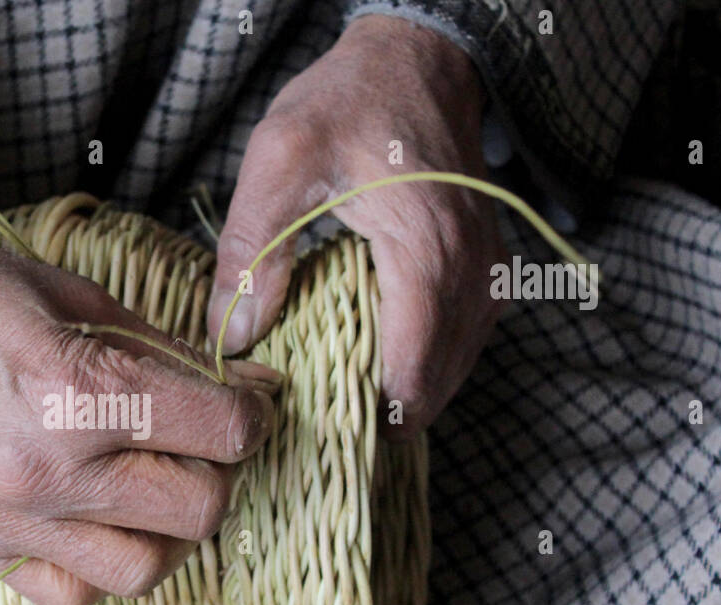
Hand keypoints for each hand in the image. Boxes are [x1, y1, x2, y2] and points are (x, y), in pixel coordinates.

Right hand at [0, 224, 278, 604]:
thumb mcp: (69, 292)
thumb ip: (157, 349)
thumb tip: (228, 382)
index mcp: (79, 393)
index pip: (221, 431)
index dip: (255, 412)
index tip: (252, 401)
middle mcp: (50, 471)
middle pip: (198, 510)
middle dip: (220, 471)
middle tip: (202, 441)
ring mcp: (9, 519)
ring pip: (142, 571)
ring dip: (166, 531)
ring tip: (151, 488)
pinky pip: (66, 595)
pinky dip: (97, 568)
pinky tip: (93, 522)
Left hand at [207, 14, 506, 438]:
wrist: (417, 58)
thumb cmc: (349, 102)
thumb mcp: (279, 161)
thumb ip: (253, 249)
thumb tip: (232, 335)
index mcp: (427, 254)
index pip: (410, 376)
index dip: (363, 417)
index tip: (310, 429)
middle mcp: (474, 275)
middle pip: (433, 389)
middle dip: (376, 416)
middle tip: (312, 421)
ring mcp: (488, 276)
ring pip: (449, 374)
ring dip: (398, 394)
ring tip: (333, 396)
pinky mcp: (485, 273)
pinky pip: (458, 345)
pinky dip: (418, 364)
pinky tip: (366, 359)